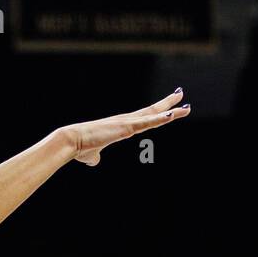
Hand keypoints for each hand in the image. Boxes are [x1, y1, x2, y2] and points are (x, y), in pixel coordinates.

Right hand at [61, 88, 189, 165]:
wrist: (71, 142)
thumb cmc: (80, 148)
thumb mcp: (91, 155)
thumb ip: (95, 157)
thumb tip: (94, 161)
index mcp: (120, 127)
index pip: (142, 118)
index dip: (156, 113)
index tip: (167, 107)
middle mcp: (126, 121)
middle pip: (152, 111)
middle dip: (167, 103)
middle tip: (180, 94)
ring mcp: (127, 123)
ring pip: (154, 115)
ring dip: (171, 111)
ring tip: (186, 107)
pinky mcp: (126, 128)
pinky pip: (147, 122)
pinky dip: (160, 119)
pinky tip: (172, 115)